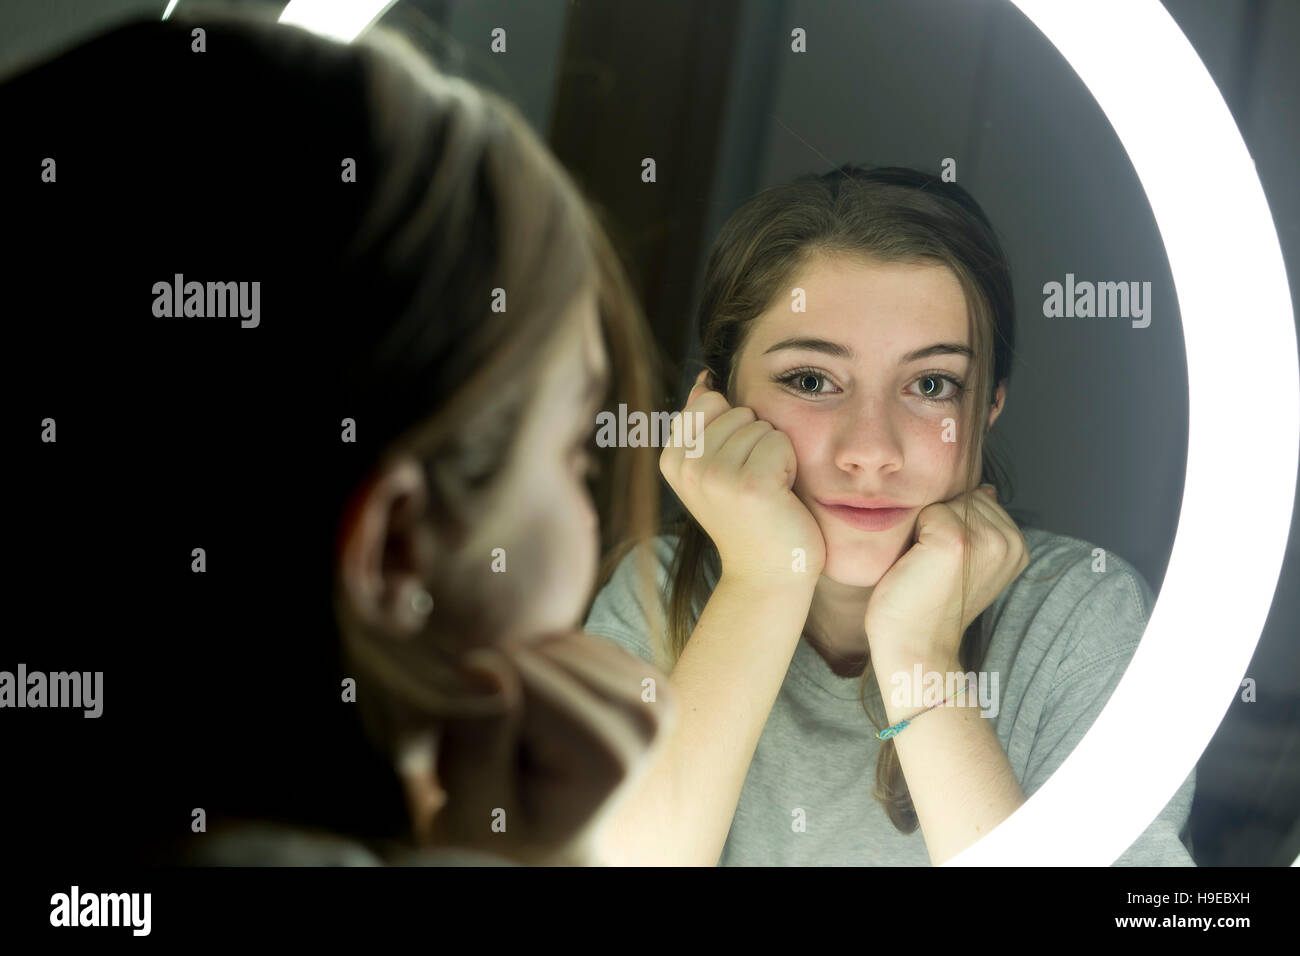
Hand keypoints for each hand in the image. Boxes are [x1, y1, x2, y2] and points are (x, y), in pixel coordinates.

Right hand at [422, 631, 674, 865]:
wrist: (551, 842)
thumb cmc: (503, 831)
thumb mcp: (475, 807)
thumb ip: (478, 742)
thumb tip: (482, 664)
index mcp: (610, 754)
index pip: (519, 675)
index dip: (482, 706)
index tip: (492, 761)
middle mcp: (647, 718)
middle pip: (541, 652)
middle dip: (509, 690)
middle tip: (511, 751)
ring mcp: (654, 696)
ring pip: (556, 641)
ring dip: (526, 678)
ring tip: (527, 737)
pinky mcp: (646, 679)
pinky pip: (572, 642)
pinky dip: (547, 669)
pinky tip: (546, 717)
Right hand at [659, 369, 825, 583]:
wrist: (767, 574)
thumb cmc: (749, 517)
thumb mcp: (713, 467)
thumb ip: (704, 423)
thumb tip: (704, 379)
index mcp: (671, 459)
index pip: (708, 402)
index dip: (733, 428)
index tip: (732, 468)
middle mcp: (686, 466)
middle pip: (738, 410)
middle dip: (755, 439)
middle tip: (751, 483)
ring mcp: (715, 476)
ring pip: (760, 425)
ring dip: (773, 453)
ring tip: (765, 490)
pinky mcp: (750, 485)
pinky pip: (780, 442)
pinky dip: (788, 465)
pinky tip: (779, 496)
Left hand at [864, 485, 1027, 664]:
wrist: (915, 645)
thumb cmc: (930, 601)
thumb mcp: (968, 561)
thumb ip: (980, 524)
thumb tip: (986, 489)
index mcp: (1017, 544)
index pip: (976, 499)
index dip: (952, 526)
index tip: (949, 566)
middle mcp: (1010, 540)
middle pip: (960, 496)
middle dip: (939, 523)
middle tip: (935, 567)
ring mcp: (986, 540)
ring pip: (944, 501)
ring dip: (925, 529)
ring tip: (928, 566)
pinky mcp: (957, 541)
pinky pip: (926, 511)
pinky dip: (914, 535)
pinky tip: (919, 566)